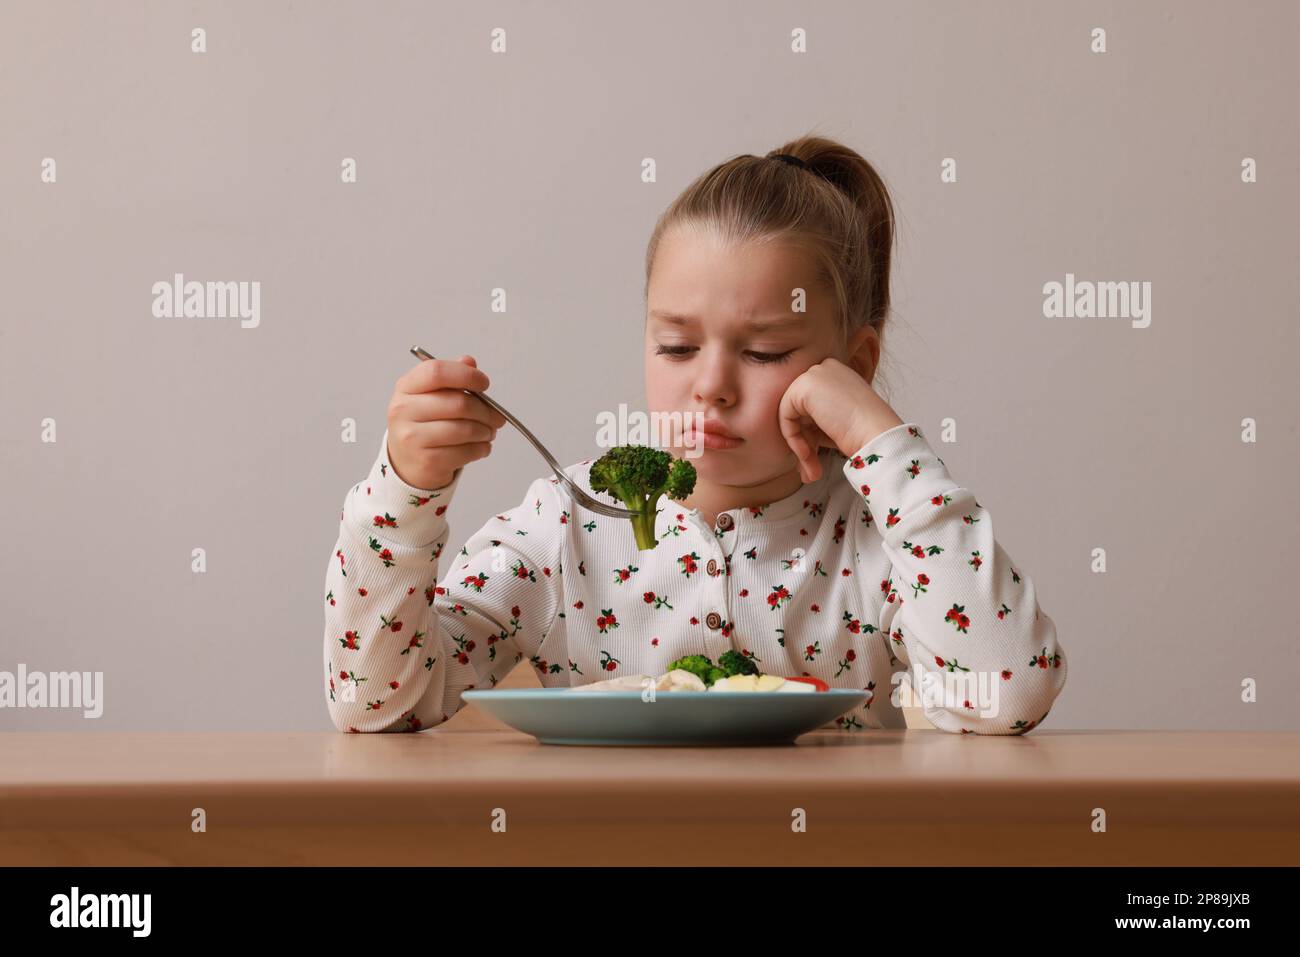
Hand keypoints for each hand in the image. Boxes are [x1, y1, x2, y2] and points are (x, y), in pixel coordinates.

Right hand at [386, 354, 508, 489]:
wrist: (407, 461)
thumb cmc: (424, 423)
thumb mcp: (431, 395)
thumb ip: (451, 377)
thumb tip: (469, 362)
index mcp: (406, 387)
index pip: (436, 372)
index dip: (466, 375)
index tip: (483, 383)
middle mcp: (404, 410)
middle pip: (458, 403)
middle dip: (485, 411)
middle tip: (496, 416)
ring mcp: (412, 437)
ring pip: (465, 429)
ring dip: (485, 431)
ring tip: (488, 432)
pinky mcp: (426, 461)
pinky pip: (465, 452)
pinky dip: (481, 449)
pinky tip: (481, 446)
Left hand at [777, 357, 904, 482]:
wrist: (877, 434)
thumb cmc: (864, 434)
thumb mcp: (836, 424)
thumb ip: (815, 422)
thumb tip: (797, 438)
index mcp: (836, 374)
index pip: (810, 406)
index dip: (811, 435)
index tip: (817, 458)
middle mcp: (825, 368)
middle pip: (799, 410)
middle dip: (804, 443)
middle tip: (812, 471)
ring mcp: (814, 373)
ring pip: (790, 414)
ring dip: (799, 446)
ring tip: (812, 471)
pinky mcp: (804, 385)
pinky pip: (785, 415)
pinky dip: (793, 439)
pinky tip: (807, 454)